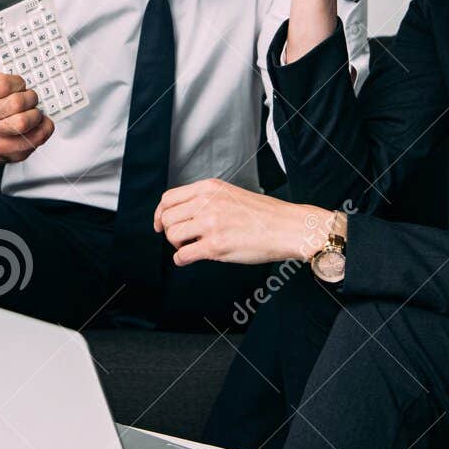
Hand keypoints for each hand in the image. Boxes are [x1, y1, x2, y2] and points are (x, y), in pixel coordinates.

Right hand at [0, 10, 54, 167]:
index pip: (3, 82)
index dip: (18, 81)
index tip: (19, 82)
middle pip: (17, 103)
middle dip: (31, 98)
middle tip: (30, 97)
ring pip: (25, 122)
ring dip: (36, 114)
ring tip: (33, 111)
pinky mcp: (8, 151)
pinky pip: (36, 138)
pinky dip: (44, 129)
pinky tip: (40, 123)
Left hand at [154, 179, 334, 266]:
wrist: (288, 227)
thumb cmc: (264, 215)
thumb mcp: (230, 194)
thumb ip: (207, 200)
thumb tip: (184, 215)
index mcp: (209, 188)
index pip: (168, 198)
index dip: (160, 214)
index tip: (161, 225)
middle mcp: (207, 203)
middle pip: (167, 218)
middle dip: (170, 232)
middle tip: (183, 240)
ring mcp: (211, 224)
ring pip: (172, 236)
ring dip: (177, 246)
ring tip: (192, 248)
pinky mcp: (216, 245)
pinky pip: (183, 256)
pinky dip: (182, 260)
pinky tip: (191, 259)